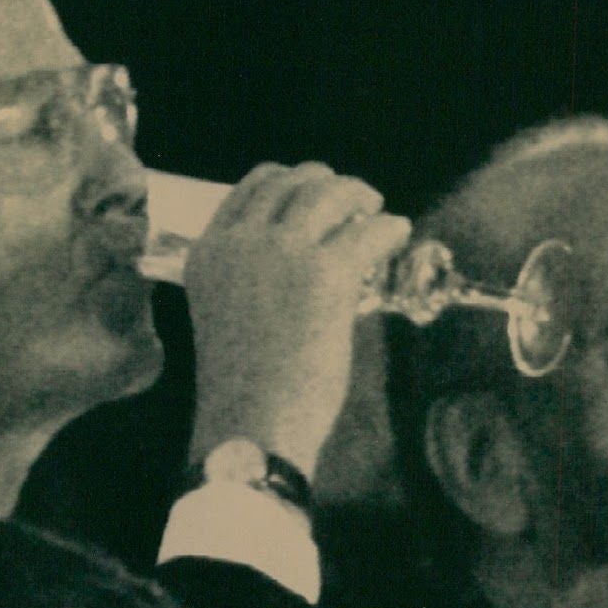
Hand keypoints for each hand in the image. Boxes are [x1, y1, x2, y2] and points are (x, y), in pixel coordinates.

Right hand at [184, 163, 411, 480]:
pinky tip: (398, 233)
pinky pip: (368, 232)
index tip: (315, 191)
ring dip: (359, 196)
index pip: (252, 186)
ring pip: (329, 195)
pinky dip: (388, 228)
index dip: (291, 182)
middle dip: (327, 185)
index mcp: (209, 252)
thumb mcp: (229, 312)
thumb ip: (253, 274)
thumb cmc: (244, 387)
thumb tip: (312, 248)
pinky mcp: (325, 273)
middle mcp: (240, 242)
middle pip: (292, 182)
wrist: (251, 426)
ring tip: (377, 211)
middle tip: (354, 200)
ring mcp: (282, 253)